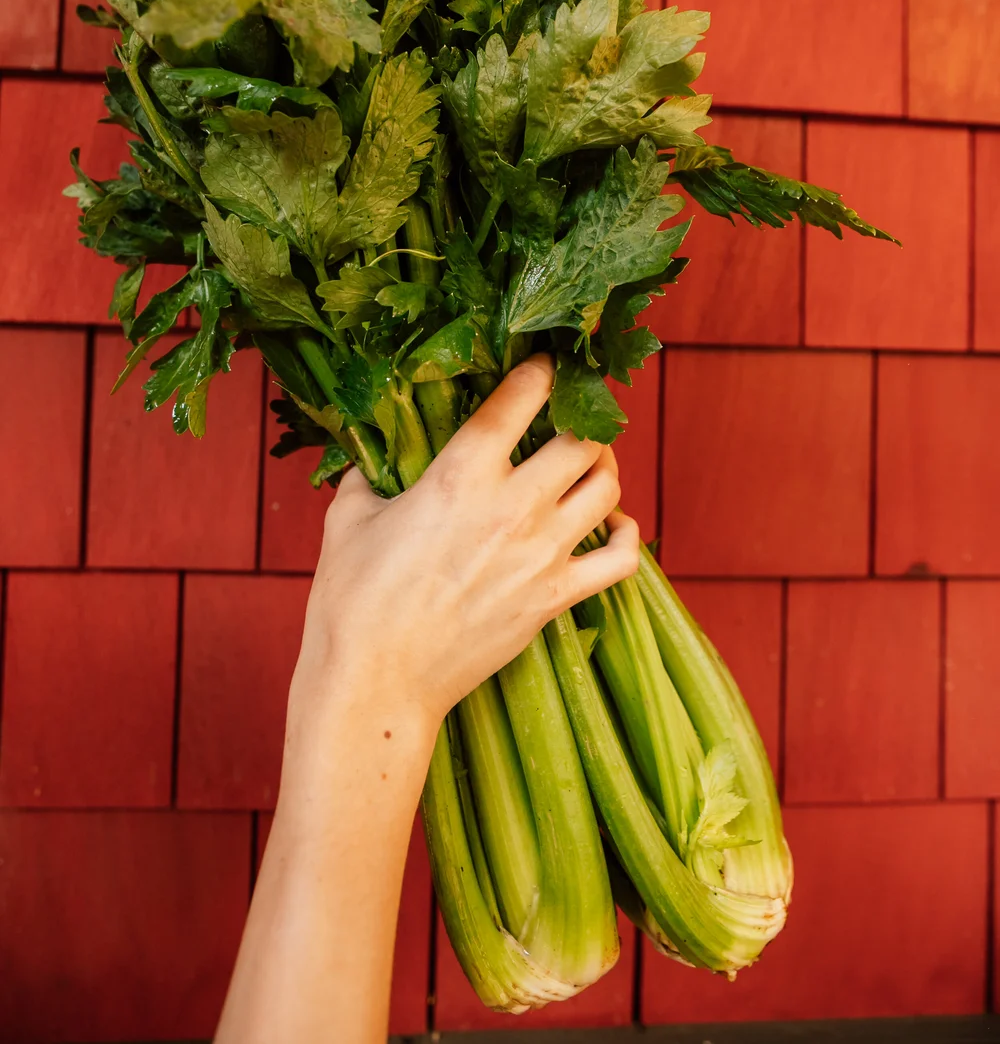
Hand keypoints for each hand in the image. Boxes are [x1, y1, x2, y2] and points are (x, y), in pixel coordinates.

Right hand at [292, 354, 640, 730]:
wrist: (377, 682)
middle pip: (582, 440)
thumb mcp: (349, 517)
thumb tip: (374, 451)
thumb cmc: (352, 599)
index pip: (522, 398)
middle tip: (570, 416)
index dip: (540, 370)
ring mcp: (543, 554)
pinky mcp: (556, 598)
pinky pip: (622, 559)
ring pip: (607, 489)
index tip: (542, 363)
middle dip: (582, 419)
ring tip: (588, 461)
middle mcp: (514, 506)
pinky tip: (614, 522)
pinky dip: (628, 534)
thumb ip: (371, 473)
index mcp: (461, 474)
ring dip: (603, 467)